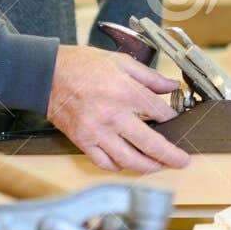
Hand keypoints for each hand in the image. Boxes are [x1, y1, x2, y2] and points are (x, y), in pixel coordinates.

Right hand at [45, 46, 190, 172]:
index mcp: (126, 93)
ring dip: (148, 167)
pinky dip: (119, 167)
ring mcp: (98, 132)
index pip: (160, 113)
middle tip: (182, 161)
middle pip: (150, 144)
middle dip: (171, 156)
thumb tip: (171, 86)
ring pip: (129, 160)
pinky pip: (105, 163)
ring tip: (159, 166)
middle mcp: (114, 116)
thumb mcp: (121, 62)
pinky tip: (127, 163)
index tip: (176, 120)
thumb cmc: (82, 65)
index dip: (173, 118)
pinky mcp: (83, 142)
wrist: (48, 74)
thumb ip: (149, 77)